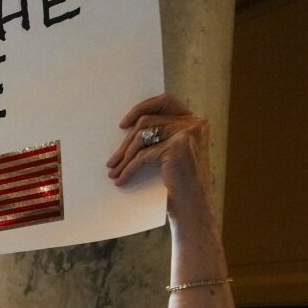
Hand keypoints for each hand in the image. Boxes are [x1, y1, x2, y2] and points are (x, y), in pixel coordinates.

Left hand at [106, 93, 213, 221]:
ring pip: (142, 137)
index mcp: (194, 120)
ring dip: (124, 156)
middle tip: (112, 159)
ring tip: (113, 170)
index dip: (142, 108)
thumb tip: (127, 128)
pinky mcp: (178, 147)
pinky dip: (129, 168)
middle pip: (148, 121)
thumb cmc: (180, 182)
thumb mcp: (172, 152)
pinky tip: (121, 179)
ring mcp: (187, 133)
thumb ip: (161, 135)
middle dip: (125, 142)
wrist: (193, 206)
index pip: (165, 101)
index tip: (123, 124)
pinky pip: (143, 155)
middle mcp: (194, 123)